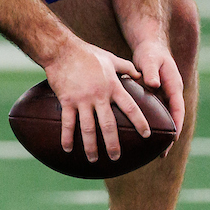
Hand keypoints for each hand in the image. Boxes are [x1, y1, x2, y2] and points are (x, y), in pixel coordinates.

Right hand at [43, 42, 146, 163]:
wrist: (62, 50)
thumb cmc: (87, 53)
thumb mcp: (110, 58)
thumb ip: (126, 67)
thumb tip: (140, 74)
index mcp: (112, 85)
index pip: (130, 107)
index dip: (140, 122)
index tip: (147, 135)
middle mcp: (99, 95)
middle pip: (108, 124)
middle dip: (113, 143)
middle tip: (116, 158)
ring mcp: (82, 100)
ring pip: (88, 128)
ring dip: (91, 146)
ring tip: (93, 159)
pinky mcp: (67, 101)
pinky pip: (67, 123)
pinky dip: (67, 137)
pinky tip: (67, 149)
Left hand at [132, 37, 184, 151]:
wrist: (149, 46)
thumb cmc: (150, 52)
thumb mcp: (150, 59)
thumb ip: (151, 71)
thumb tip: (154, 84)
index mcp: (174, 86)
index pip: (178, 109)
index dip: (176, 124)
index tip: (173, 139)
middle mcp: (172, 94)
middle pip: (173, 119)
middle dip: (169, 137)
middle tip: (162, 155)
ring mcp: (165, 97)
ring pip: (165, 119)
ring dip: (161, 134)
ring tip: (152, 153)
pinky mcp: (157, 98)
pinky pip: (156, 115)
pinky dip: (152, 126)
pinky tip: (141, 137)